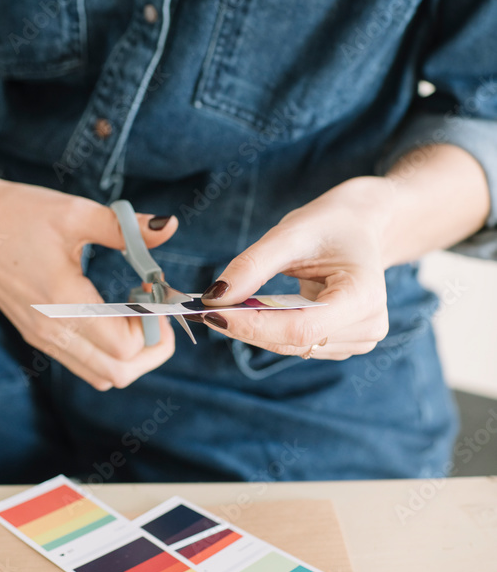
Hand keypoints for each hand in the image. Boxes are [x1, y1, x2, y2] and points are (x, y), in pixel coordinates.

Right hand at [0, 168, 178, 389]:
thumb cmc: (17, 212)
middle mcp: (51, 330)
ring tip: (133, 310)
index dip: (153, 325)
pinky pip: (82, 363)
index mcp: (62, 302)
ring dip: (129, 354)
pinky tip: (110, 312)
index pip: (125, 348)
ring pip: (101, 376)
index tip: (156, 290)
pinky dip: (107, 351)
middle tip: (154, 309)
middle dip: (150, 348)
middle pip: (118, 374)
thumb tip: (169, 227)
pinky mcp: (36, 335)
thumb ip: (126, 228)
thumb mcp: (75, 212)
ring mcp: (41, 337)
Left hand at [198, 177, 391, 359]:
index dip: (254, 325)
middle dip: (246, 327)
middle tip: (203, 310)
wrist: (360, 227)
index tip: (212, 314)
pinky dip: (269, 329)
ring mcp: (358, 340)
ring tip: (227, 305)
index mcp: (364, 297)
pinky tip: (255, 310)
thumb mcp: (290, 233)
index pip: (301, 327)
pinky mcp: (343, 344)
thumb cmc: (329, 225)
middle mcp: (368, 326)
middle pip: (294, 341)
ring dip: (255, 329)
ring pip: (291, 347)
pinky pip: (296, 344)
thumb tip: (215, 298)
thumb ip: (253, 266)